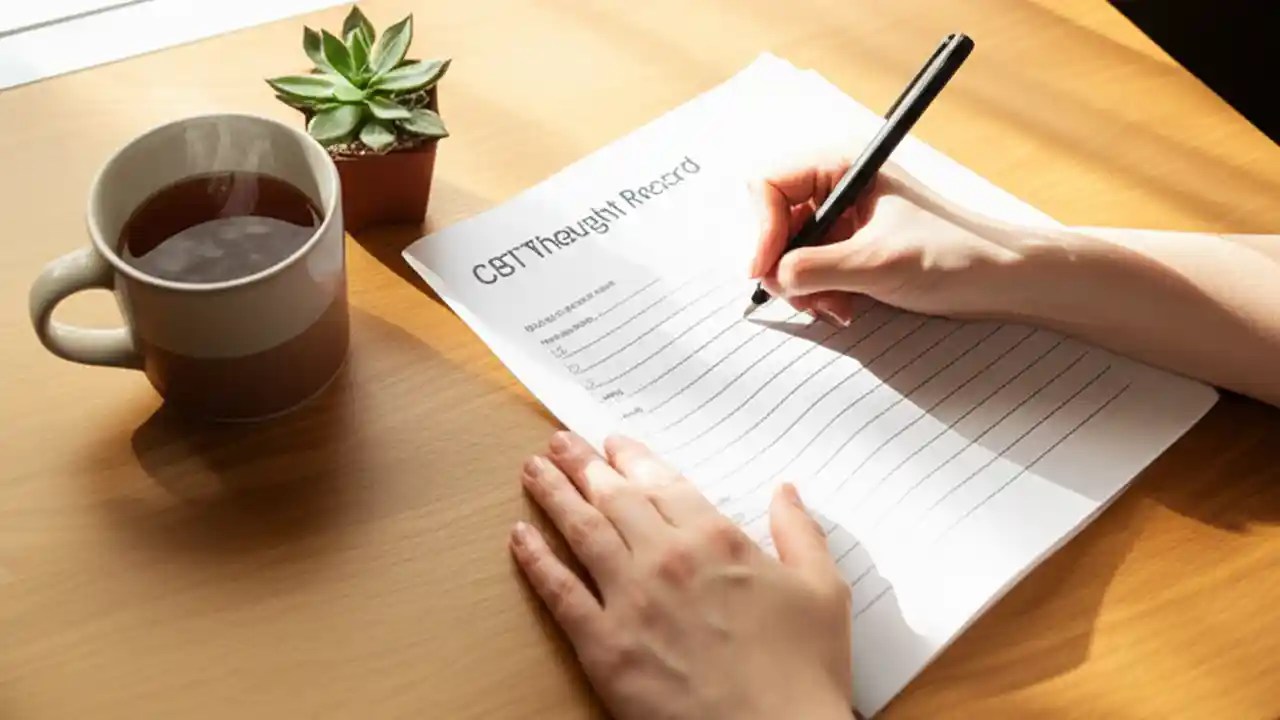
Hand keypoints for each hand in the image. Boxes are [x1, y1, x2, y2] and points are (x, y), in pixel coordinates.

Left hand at [510, 431, 852, 719]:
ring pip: (581, 531)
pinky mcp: (604, 645)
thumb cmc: (803, 673)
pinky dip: (536, 559)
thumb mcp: (823, 591)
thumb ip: (800, 534)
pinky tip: (519, 536)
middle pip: (614, 498)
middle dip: (583, 465)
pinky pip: (559, 593)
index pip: (663, 483)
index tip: (613, 443)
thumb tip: (786, 491)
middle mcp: (666, 557)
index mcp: (716, 539)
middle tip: (561, 444)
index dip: (633, 459)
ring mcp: (630, 599)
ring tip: (534, 469)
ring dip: (554, 494)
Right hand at [748, 161, 1025, 325]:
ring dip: (802, 287)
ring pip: (788, 254)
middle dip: (784, 266)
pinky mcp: (849, 251)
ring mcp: (842, 221)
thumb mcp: (876, 263)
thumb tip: (771, 277)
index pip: (769, 187)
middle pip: (773, 223)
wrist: (1000, 280)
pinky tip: (844, 308)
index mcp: (844, 167)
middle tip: (805, 297)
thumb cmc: (953, 255)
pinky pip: (809, 273)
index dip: (760, 230)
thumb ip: (814, 267)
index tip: (765, 271)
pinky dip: (818, 295)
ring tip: (835, 307)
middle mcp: (837, 188)